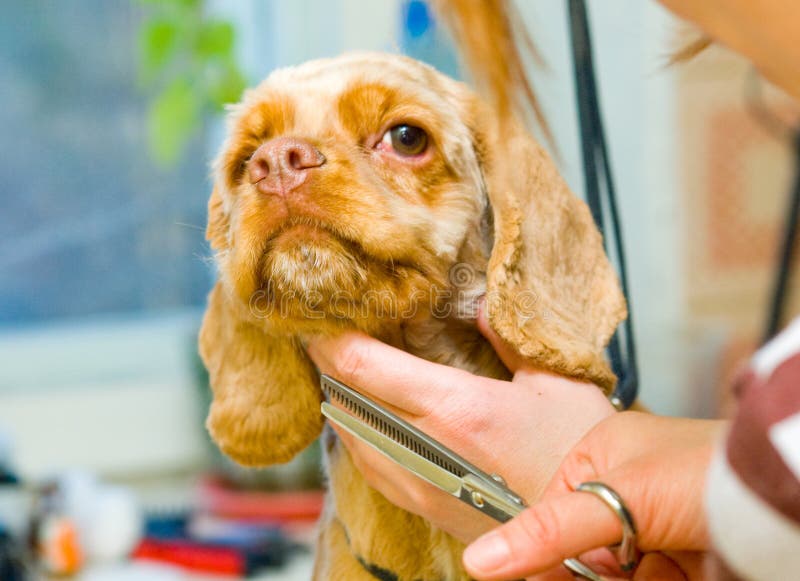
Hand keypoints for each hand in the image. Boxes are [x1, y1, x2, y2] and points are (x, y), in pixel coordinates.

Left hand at [306, 307, 615, 542]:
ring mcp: (421, 485)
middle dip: (328, 362)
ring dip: (339, 398)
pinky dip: (355, 434)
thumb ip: (506, 336)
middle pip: (345, 398)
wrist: (593, 523)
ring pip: (348, 434)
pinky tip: (366, 418)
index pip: (362, 368)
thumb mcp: (554, 380)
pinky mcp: (425, 508)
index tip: (317, 317)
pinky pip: (367, 466)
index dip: (329, 340)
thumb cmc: (582, 452)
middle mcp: (428, 449)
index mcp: (458, 408)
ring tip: (343, 370)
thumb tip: (475, 304)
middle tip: (324, 334)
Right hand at [462, 411, 725, 579]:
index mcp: (600, 459)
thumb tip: (479, 557)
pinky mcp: (682, 564)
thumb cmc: (704, 470)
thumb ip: (546, 531)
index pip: (550, 515)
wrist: (782, 498)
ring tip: (657, 564)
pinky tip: (669, 571)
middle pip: (580, 552)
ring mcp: (657, 532)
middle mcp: (626, 495)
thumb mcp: (616, 496)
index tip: (536, 576)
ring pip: (612, 574)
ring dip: (623, 579)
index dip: (543, 553)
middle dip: (588, 571)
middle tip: (623, 569)